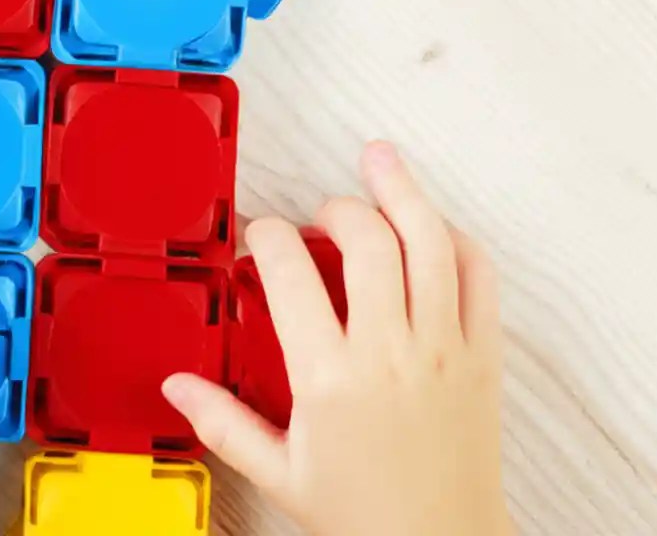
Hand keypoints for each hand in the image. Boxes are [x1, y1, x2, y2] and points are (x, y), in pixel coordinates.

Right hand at [163, 142, 512, 535]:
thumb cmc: (363, 515)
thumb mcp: (280, 473)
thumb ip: (224, 423)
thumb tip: (175, 387)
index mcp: (330, 379)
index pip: (291, 276)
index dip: (268, 237)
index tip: (258, 233)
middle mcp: (390, 352)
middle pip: (368, 242)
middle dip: (336, 208)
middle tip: (317, 213)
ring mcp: (444, 348)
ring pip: (430, 243)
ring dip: (403, 191)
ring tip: (381, 157)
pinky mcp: (481, 355)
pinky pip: (479, 277)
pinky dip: (456, 238)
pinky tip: (432, 223)